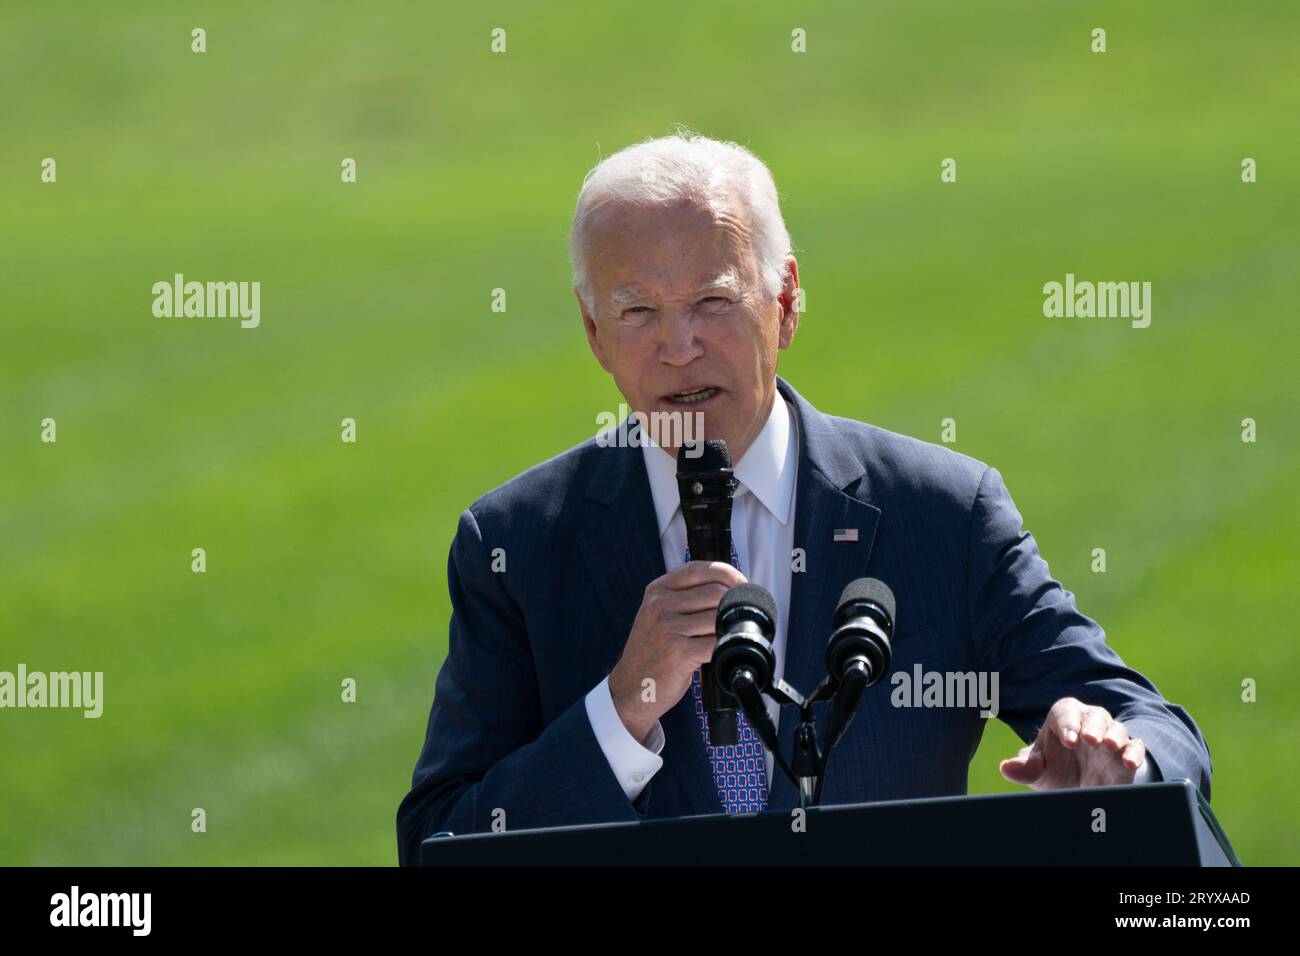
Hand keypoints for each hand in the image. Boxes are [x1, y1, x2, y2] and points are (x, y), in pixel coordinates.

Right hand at [608, 560, 746, 742]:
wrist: (630, 689)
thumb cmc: (651, 653)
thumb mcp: (658, 616)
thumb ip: (684, 599)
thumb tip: (729, 591)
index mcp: (657, 591)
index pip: (698, 569)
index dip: (726, 573)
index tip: (742, 583)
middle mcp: (660, 605)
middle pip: (714, 592)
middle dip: (735, 603)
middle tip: (742, 616)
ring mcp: (668, 628)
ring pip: (718, 617)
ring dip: (731, 628)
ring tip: (730, 637)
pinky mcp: (678, 652)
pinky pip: (716, 643)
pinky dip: (726, 647)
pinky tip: (724, 653)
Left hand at [999, 697, 1146, 788]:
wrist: (1082, 787)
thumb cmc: (1057, 770)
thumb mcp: (1039, 772)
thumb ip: (1025, 768)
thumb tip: (1005, 768)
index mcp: (1064, 720)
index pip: (1065, 712)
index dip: (1067, 723)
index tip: (1068, 740)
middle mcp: (1089, 724)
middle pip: (1093, 715)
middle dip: (1091, 726)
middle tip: (1088, 739)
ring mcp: (1110, 739)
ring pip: (1116, 727)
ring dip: (1114, 735)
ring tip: (1109, 744)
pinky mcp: (1126, 755)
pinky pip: (1135, 747)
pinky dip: (1134, 752)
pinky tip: (1128, 762)